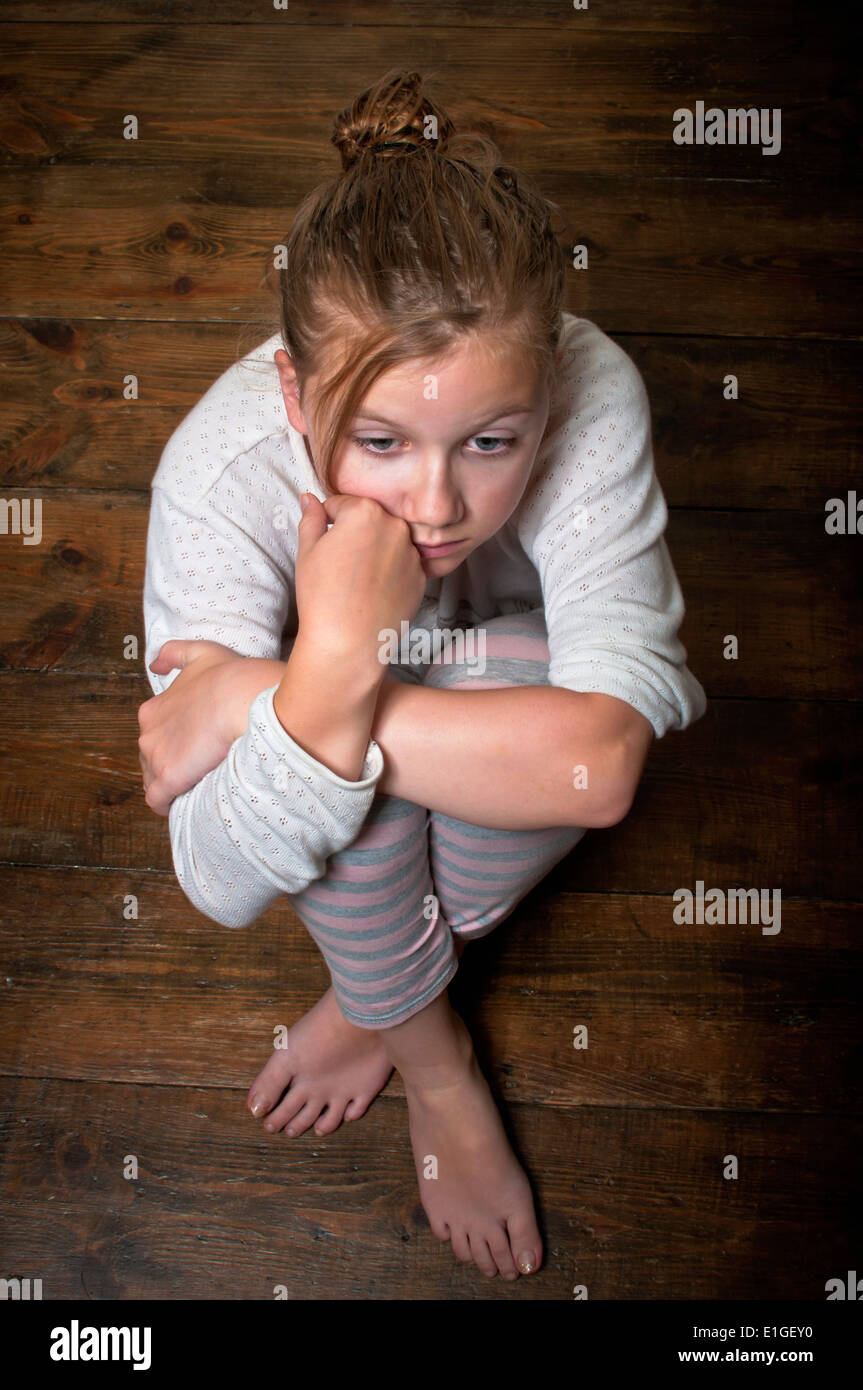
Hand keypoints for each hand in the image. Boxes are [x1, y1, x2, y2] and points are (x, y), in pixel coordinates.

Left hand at [138, 640, 243, 816]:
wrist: (246, 698)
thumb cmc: (231, 676)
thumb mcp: (201, 653)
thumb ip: (174, 653)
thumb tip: (154, 665)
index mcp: (153, 710)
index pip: (155, 737)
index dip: (175, 746)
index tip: (197, 749)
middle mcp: (148, 733)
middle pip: (152, 760)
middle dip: (172, 766)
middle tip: (202, 769)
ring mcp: (156, 758)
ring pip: (153, 781)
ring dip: (172, 787)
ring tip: (198, 789)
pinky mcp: (168, 779)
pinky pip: (157, 801)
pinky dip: (168, 805)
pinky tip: (185, 805)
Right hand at [294, 492, 426, 671]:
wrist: (349, 643)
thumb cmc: (322, 597)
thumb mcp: (307, 552)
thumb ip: (311, 519)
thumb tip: (309, 499)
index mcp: (365, 512)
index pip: (342, 503)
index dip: (328, 519)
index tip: (323, 538)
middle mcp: (395, 527)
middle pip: (370, 519)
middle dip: (355, 533)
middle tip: (339, 561)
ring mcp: (412, 553)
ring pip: (388, 542)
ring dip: (375, 550)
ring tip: (357, 579)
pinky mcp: (421, 578)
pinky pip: (402, 565)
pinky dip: (389, 572)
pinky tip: (373, 591)